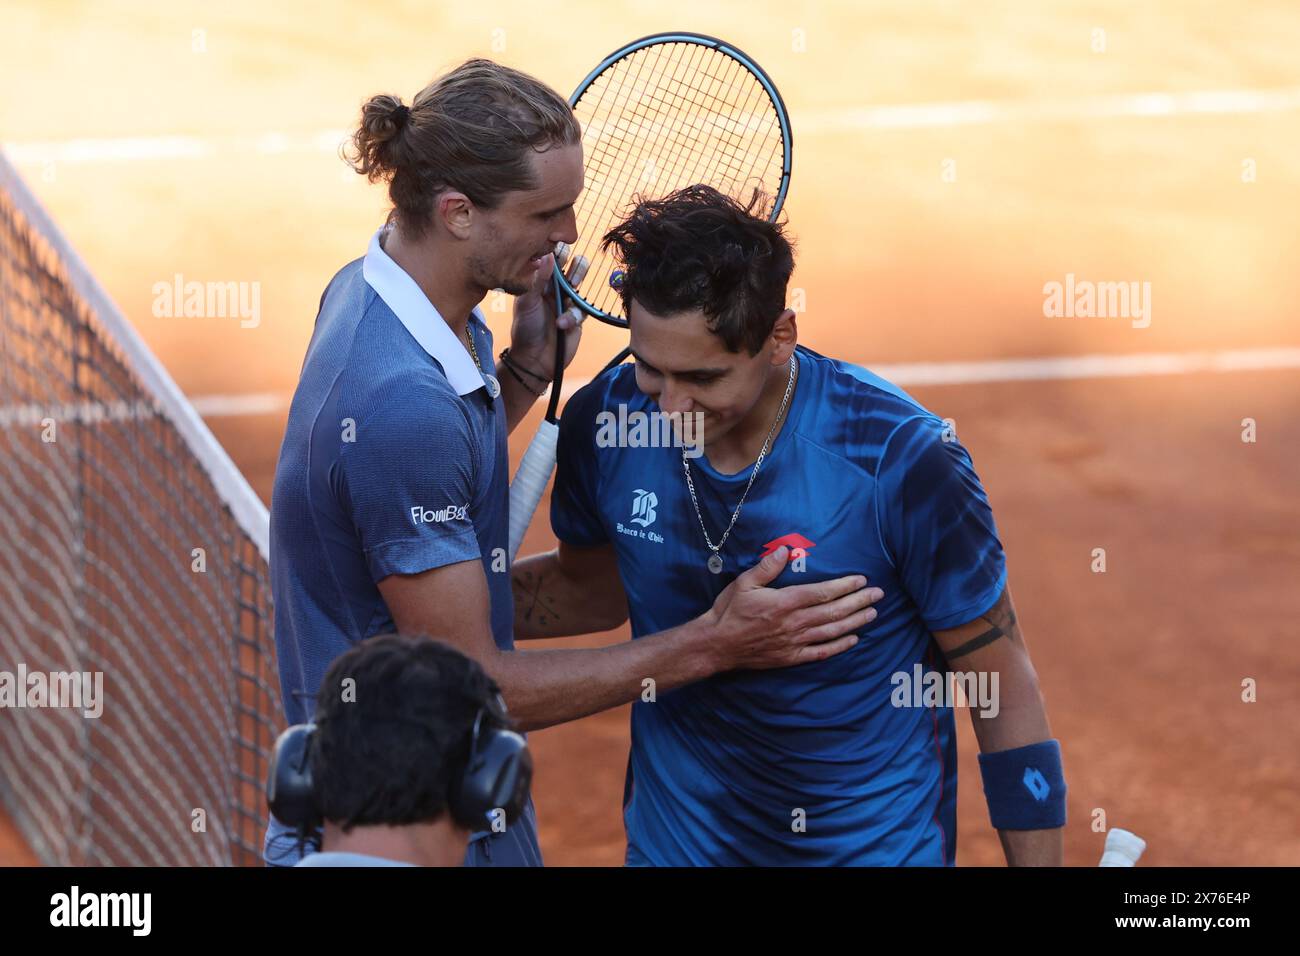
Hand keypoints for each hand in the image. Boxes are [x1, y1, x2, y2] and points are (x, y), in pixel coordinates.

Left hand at [509, 242, 588, 380]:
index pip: (553, 260)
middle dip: (576, 265)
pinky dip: (572, 316)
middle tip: (572, 266)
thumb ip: (538, 280)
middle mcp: (555, 290)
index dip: (559, 252)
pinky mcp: (577, 319)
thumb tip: (548, 255)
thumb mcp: (527, 302)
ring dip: (579, 281)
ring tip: (573, 283)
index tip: (560, 246)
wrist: (533, 360)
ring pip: (581, 284)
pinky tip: (561, 324)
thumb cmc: (525, 329)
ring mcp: (567, 303)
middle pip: (573, 268)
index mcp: (540, 283)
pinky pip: (581, 310)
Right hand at [700, 546, 883, 670]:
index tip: (861, 579)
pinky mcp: (791, 657)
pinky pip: (821, 652)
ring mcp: (795, 642)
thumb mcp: (744, 583)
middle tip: (877, 594)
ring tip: (872, 613)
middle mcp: (794, 623)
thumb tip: (784, 550)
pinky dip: (839, 646)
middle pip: (834, 611)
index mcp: (784, 602)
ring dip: (855, 621)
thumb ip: (767, 568)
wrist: (717, 645)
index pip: (823, 592)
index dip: (845, 586)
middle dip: (858, 602)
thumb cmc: (729, 611)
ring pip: (832, 631)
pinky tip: (853, 639)